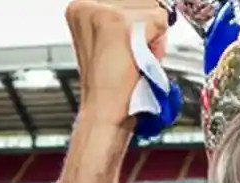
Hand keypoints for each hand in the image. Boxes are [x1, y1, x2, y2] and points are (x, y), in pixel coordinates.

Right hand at [57, 0, 168, 182]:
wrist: (105, 115)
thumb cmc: (114, 88)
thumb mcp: (117, 44)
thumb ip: (130, 20)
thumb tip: (157, 6)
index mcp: (81, 8)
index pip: (133, 0)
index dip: (141, 24)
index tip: (129, 46)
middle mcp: (85, 4)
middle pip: (144, 1)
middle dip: (148, 28)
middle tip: (133, 57)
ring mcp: (99, 11)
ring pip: (153, 9)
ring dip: (153, 37)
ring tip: (135, 61)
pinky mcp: (115, 22)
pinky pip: (158, 19)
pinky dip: (157, 44)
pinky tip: (138, 62)